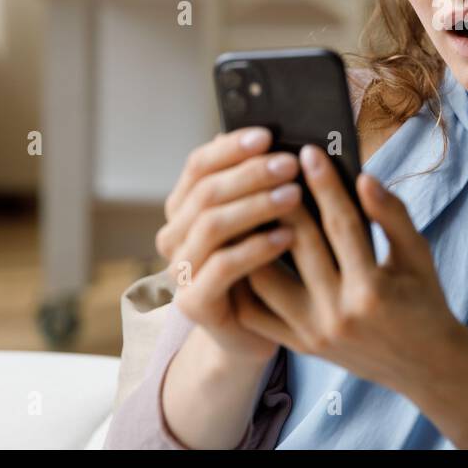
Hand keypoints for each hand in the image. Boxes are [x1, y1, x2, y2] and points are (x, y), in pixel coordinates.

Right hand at [158, 127, 307, 362]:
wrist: (253, 332)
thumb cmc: (264, 266)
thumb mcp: (261, 220)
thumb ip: (260, 185)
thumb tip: (281, 139)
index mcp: (183, 208)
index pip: (198, 165)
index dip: (230, 148)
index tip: (268, 134)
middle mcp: (173, 236)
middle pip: (206, 192)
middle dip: (251, 173)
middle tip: (291, 164)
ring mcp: (179, 271)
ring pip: (212, 225)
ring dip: (256, 205)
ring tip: (295, 195)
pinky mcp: (193, 303)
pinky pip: (223, 267)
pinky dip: (257, 247)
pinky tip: (289, 236)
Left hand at [238, 144, 467, 395]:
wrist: (425, 366)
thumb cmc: (425, 302)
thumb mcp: (419, 255)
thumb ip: (392, 215)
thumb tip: (365, 177)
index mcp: (372, 289)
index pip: (341, 224)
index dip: (325, 185)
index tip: (309, 151)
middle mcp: (338, 314)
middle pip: (300, 246)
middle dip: (284, 200)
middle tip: (271, 166)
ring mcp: (313, 333)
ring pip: (266, 278)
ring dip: (254, 238)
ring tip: (251, 202)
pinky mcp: (299, 346)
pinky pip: (257, 311)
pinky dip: (245, 279)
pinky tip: (242, 246)